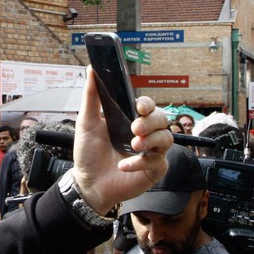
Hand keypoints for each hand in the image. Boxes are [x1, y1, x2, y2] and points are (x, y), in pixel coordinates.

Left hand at [71, 71, 171, 213]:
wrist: (88, 183)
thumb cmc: (88, 154)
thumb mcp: (86, 123)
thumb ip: (91, 97)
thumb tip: (91, 70)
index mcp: (130, 119)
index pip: (147, 106)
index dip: (147, 104)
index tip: (139, 107)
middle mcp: (144, 134)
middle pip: (162, 119)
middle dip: (150, 122)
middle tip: (135, 129)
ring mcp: (151, 152)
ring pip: (167, 138)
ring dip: (151, 140)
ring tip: (134, 145)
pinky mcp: (154, 170)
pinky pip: (159, 161)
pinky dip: (142, 162)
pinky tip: (125, 165)